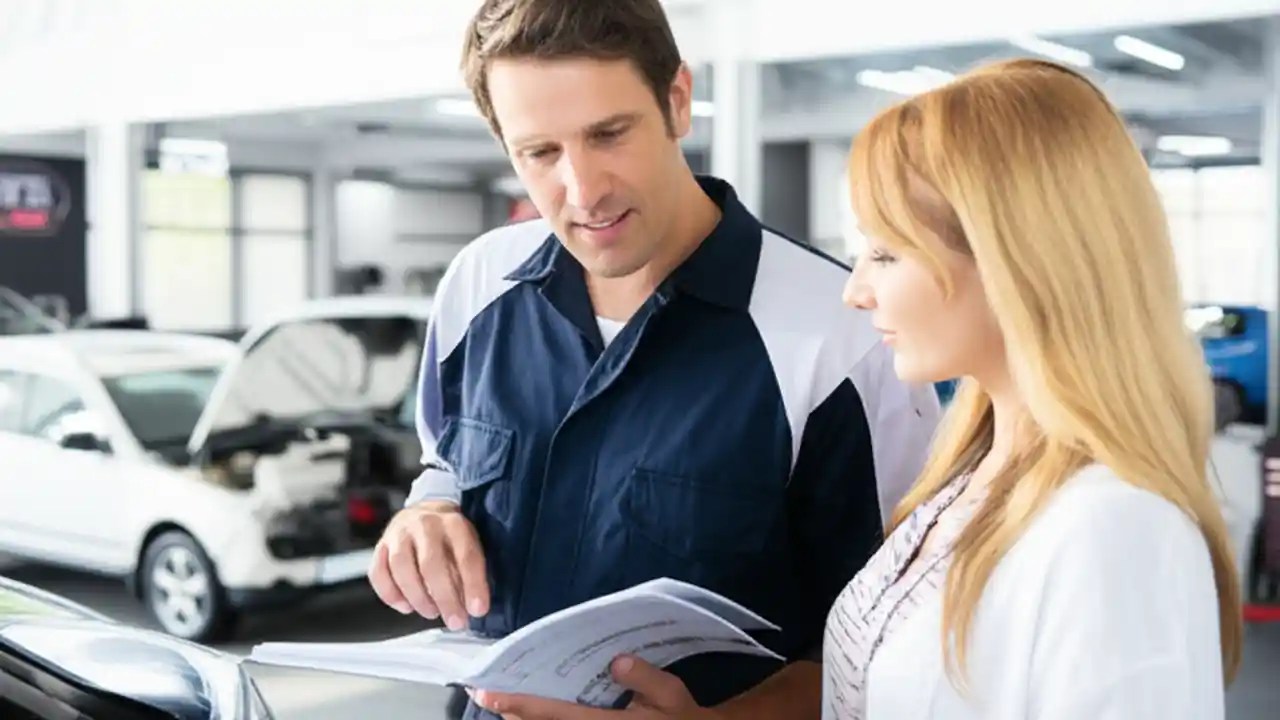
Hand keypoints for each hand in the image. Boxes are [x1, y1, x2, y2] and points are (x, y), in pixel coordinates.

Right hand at [366, 500, 488, 628]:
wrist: (424, 512)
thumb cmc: (450, 537)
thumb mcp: (468, 545)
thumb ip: (470, 573)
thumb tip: (473, 608)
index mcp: (454, 524)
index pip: (466, 555)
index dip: (473, 585)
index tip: (478, 610)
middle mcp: (425, 525)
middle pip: (431, 564)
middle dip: (445, 598)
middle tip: (455, 622)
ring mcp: (399, 534)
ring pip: (401, 568)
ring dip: (417, 597)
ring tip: (431, 612)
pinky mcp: (380, 545)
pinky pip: (378, 573)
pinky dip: (390, 595)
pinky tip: (406, 606)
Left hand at [474, 655, 719, 719]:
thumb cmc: (681, 717)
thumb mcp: (672, 694)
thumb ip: (646, 678)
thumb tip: (617, 662)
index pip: (554, 714)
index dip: (520, 705)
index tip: (489, 694)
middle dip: (512, 713)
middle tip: (485, 695)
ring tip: (504, 701)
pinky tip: (534, 712)